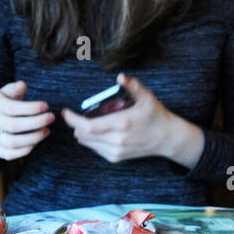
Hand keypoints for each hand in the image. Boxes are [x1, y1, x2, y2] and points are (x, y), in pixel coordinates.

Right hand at [0, 80, 52, 160]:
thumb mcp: (9, 91)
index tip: (46, 106)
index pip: (11, 108)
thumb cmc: (6, 102)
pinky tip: (36, 142)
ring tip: (46, 131)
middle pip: (13, 126)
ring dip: (33, 138)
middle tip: (51, 118)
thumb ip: (16, 88)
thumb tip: (22, 85)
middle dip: (36, 123)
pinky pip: (9, 154)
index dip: (30, 108)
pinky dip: (25, 150)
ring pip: (11, 142)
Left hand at [61, 73, 202, 166]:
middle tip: (73, 115)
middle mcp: (117, 140)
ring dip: (81, 132)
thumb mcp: (147, 97)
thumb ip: (133, 86)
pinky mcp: (115, 158)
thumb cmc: (156, 115)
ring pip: (87, 143)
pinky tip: (96, 132)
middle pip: (83, 135)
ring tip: (84, 122)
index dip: (73, 120)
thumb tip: (119, 76)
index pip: (87, 126)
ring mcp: (116, 151)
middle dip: (75, 125)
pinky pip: (94, 149)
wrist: (167, 139)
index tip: (66, 112)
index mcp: (122, 124)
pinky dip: (90, 140)